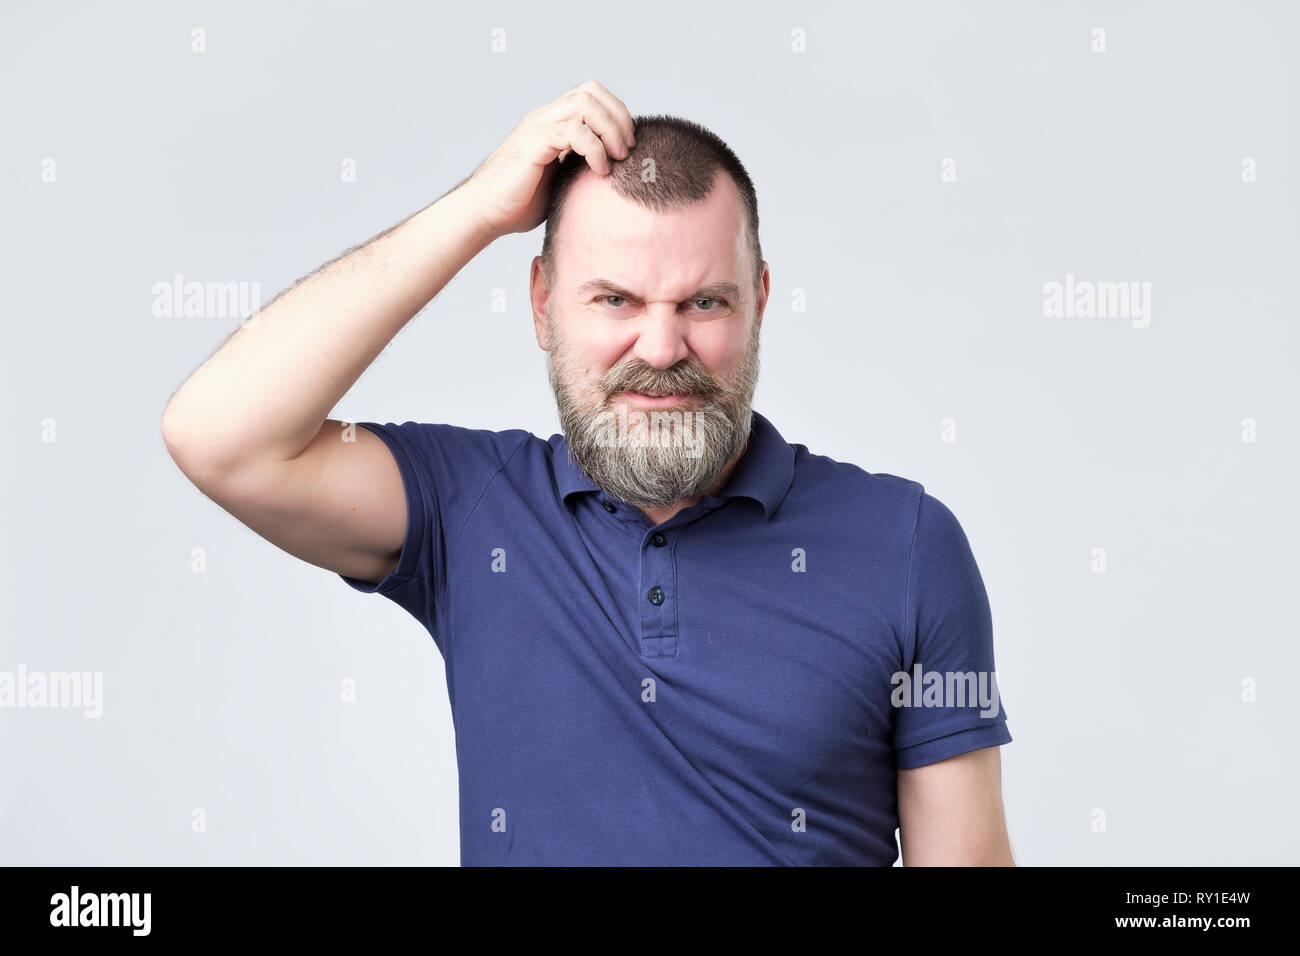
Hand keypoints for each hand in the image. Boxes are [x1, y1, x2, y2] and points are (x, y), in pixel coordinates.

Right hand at [458, 80, 635, 238]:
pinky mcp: (533, 143)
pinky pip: (574, 131)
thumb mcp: (560, 181)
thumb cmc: (518, 204)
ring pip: (585, 104)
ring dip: (610, 129)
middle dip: (619, 117)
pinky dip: (595, 148)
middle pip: (591, 91)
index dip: (616, 114)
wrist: (485, 213)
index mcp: (552, 123)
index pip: (591, 96)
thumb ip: (581, 167)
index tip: (628, 146)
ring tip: (617, 157)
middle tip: (627, 150)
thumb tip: (616, 173)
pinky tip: (599, 170)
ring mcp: (537, 127)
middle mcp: (544, 117)